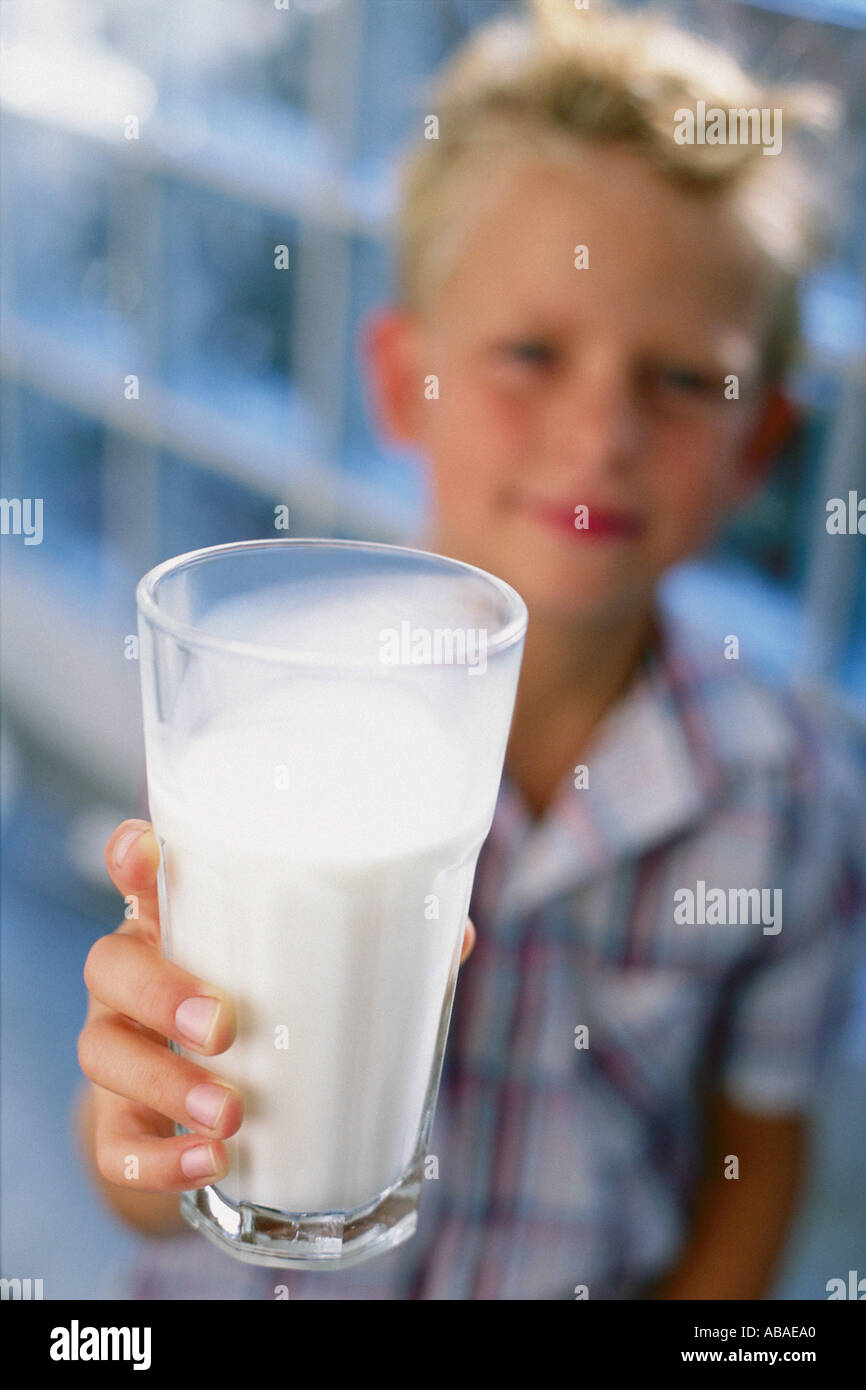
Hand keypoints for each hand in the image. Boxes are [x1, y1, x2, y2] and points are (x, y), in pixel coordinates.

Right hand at [79, 819, 475, 1195]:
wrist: (220, 1122)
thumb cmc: (271, 1019)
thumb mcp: (309, 976)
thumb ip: (381, 949)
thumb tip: (456, 934)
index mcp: (181, 926)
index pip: (137, 873)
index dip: (132, 855)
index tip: (146, 851)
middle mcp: (137, 980)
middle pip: (110, 964)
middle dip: (160, 992)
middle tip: (223, 1027)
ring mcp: (118, 1051)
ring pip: (104, 1053)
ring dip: (165, 1084)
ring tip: (230, 1114)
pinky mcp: (116, 1126)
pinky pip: (113, 1144)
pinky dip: (159, 1160)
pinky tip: (210, 1163)